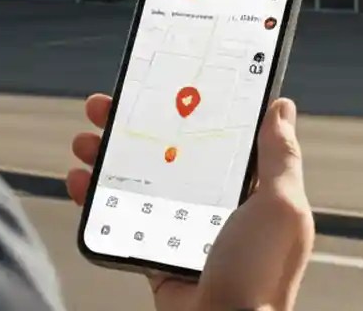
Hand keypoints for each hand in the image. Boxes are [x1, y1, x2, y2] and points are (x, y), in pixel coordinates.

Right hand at [67, 94, 313, 310]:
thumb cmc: (260, 277)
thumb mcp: (281, 208)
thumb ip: (280, 158)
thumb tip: (282, 109)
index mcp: (253, 193)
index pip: (219, 138)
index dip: (188, 108)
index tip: (160, 86)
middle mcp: (219, 209)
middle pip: (170, 153)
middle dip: (135, 128)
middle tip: (106, 108)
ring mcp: (184, 232)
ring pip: (140, 182)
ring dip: (108, 158)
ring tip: (85, 142)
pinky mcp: (157, 256)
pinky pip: (122, 220)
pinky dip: (96, 201)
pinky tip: (80, 183)